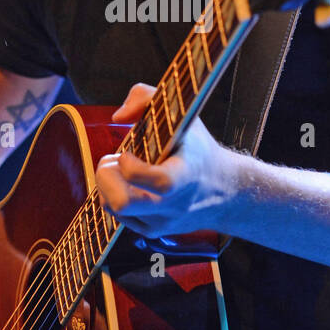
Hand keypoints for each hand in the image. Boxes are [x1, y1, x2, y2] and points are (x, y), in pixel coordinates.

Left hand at [96, 82, 235, 238]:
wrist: (223, 190)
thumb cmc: (197, 148)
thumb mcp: (183, 115)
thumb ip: (147, 98)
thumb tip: (118, 116)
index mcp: (185, 176)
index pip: (157, 182)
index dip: (130, 165)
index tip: (128, 150)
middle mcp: (173, 204)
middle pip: (123, 203)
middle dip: (106, 178)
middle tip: (112, 162)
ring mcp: (162, 221)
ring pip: (114, 209)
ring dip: (105, 185)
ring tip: (117, 170)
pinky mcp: (153, 231)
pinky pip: (118, 217)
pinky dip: (112, 197)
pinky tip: (125, 183)